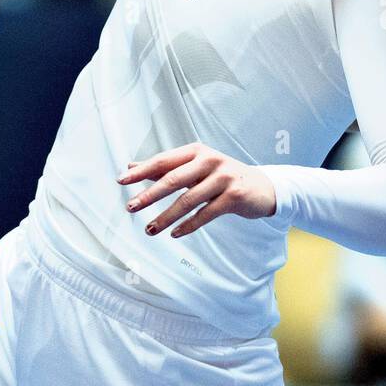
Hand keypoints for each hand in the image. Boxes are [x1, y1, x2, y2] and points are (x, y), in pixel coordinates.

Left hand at [119, 143, 276, 237]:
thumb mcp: (195, 168)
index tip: (122, 181)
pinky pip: (206, 213)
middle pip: (173, 179)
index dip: (142, 171)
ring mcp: (223, 178)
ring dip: (166, 217)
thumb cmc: (223, 177)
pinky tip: (175, 233)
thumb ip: (165, 167)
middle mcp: (210, 161)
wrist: (263, 187)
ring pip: (188, 199)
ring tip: (150, 229)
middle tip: (130, 207)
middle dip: (150, 195)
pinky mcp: (234, 196)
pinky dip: (188, 225)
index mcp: (197, 151)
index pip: (164, 161)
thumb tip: (130, 166)